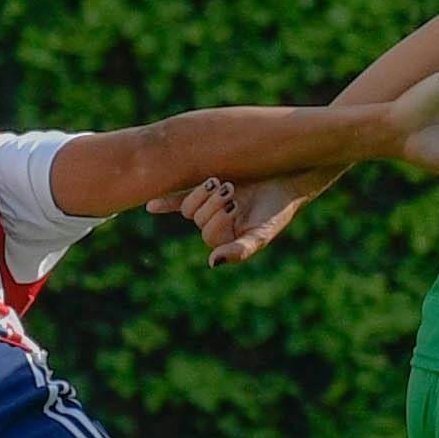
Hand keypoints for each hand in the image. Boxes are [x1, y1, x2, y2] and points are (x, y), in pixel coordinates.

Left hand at [148, 171, 327, 267]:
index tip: (235, 205)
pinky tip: (151, 208)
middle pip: (197, 218)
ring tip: (223, 181)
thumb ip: (241, 249)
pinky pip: (180, 198)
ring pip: (189, 205)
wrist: (287, 174)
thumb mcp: (264, 230)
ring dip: (202, 192)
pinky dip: (166, 204)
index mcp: (230, 238)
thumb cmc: (279, 206)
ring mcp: (210, 205)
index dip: (217, 219)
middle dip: (213, 202)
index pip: (209, 234)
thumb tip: (212, 263)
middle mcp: (217, 223)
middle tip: (232, 189)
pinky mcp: (207, 187)